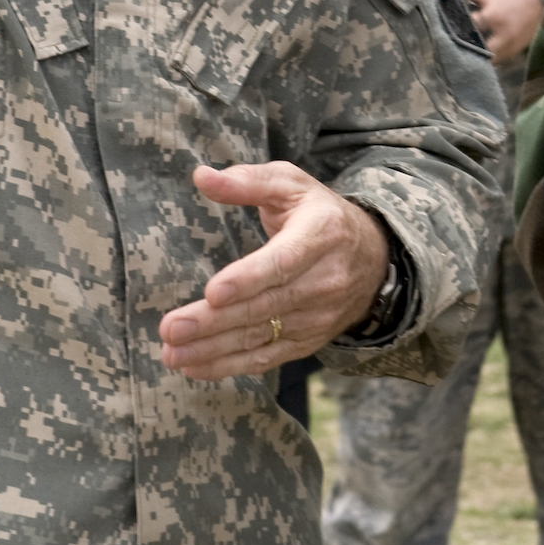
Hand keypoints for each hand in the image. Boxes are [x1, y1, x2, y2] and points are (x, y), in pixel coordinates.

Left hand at [157, 163, 390, 380]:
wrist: (372, 258)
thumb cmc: (317, 213)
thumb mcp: (290, 184)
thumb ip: (246, 181)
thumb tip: (202, 176)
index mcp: (321, 233)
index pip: (283, 261)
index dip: (248, 279)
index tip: (212, 292)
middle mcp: (325, 280)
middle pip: (265, 306)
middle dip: (214, 322)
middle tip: (171, 329)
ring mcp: (318, 316)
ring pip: (262, 336)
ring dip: (213, 349)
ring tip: (173, 353)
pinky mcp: (308, 341)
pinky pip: (267, 358)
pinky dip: (229, 366)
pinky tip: (194, 368)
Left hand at [451, 0, 542, 62]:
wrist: (538, 5)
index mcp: (494, 17)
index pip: (468, 29)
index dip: (452, 29)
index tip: (440, 28)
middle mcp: (503, 36)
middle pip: (477, 52)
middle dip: (462, 50)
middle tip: (445, 46)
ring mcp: (509, 48)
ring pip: (485, 61)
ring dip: (471, 57)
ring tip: (456, 53)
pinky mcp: (511, 55)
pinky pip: (493, 62)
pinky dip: (482, 59)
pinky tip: (471, 55)